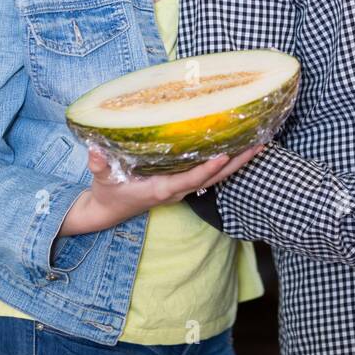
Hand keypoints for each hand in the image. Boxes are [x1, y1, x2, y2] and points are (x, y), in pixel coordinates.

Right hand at [60, 144, 264, 235]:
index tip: (224, 157)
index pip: (190, 180)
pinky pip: (208, 175)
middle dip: (237, 164)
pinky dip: (226, 164)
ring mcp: (181, 189)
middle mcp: (176, 190)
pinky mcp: (182, 185)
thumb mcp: (101, 179)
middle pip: (214, 179)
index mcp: (161, 189)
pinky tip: (238, 149)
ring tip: (259, 144)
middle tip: (259, 146)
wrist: (108, 210)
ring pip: (216, 178)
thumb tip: (95, 152)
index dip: (207, 170)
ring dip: (237, 163)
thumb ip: (99, 166)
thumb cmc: (107, 193)